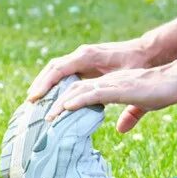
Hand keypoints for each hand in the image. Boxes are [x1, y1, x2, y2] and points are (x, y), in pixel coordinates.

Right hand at [28, 39, 151, 102]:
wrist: (146, 50)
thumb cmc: (138, 64)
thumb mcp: (128, 80)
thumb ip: (120, 98)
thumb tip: (118, 127)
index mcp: (88, 56)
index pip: (59, 68)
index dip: (45, 83)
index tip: (35, 97)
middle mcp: (82, 54)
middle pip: (53, 68)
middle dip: (40, 84)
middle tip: (30, 101)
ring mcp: (83, 57)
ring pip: (57, 69)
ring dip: (45, 82)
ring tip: (36, 100)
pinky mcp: (86, 62)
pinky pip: (66, 70)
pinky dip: (56, 81)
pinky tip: (52, 95)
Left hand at [48, 65, 176, 132]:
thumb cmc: (164, 90)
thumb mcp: (143, 106)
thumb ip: (130, 115)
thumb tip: (120, 129)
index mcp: (111, 85)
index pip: (81, 90)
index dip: (65, 101)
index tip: (50, 114)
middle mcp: (108, 81)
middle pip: (74, 89)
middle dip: (55, 102)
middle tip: (40, 117)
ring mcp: (113, 83)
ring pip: (80, 91)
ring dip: (62, 103)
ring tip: (47, 117)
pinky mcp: (120, 88)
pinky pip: (94, 93)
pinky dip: (78, 100)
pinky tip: (67, 107)